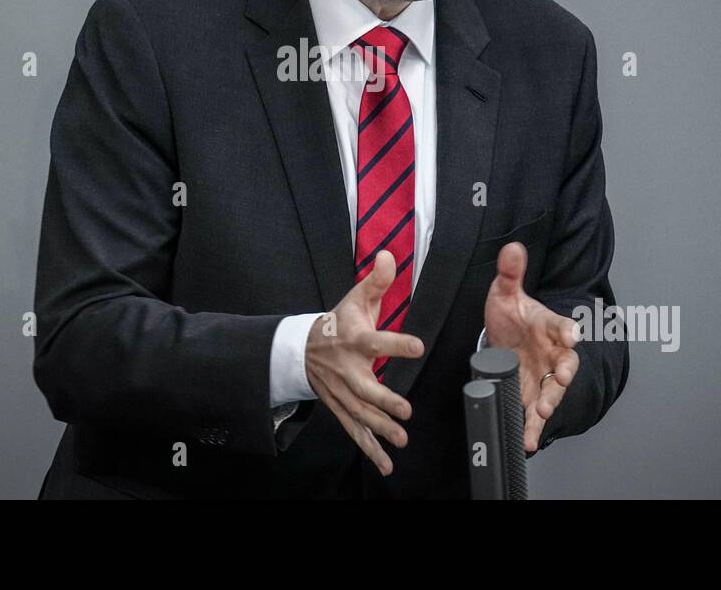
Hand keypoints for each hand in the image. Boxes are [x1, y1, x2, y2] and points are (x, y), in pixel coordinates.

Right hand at [304, 250, 424, 476]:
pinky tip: (385, 464)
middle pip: (363, 387)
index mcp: (354, 338)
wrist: (303, 347)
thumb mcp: (356, 298)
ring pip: (359, 413)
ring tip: (400, 440)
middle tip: (404, 410)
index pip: (375, 340)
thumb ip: (377, 281)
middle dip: (382, 401)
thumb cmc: (339, 322)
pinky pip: (354, 429)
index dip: (395, 343)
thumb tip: (390, 256)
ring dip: (379, 429)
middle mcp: (347, 368)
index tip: (417, 346)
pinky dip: (368, 448)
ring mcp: (342, 391)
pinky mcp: (340, 406)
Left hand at [483, 242, 580, 453]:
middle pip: (566, 363)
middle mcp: (552, 353)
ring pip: (553, 391)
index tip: (571, 332)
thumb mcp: (505, 292)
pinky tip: (528, 440)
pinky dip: (533, 426)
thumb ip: (510, 273)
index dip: (568, 329)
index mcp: (550, 326)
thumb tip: (512, 248)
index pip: (563, 326)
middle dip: (564, 372)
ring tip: (543, 412)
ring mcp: (543, 376)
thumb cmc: (512, 315)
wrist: (503, 336)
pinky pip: (534, 412)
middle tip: (561, 379)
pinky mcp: (531, 393)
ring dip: (549, 402)